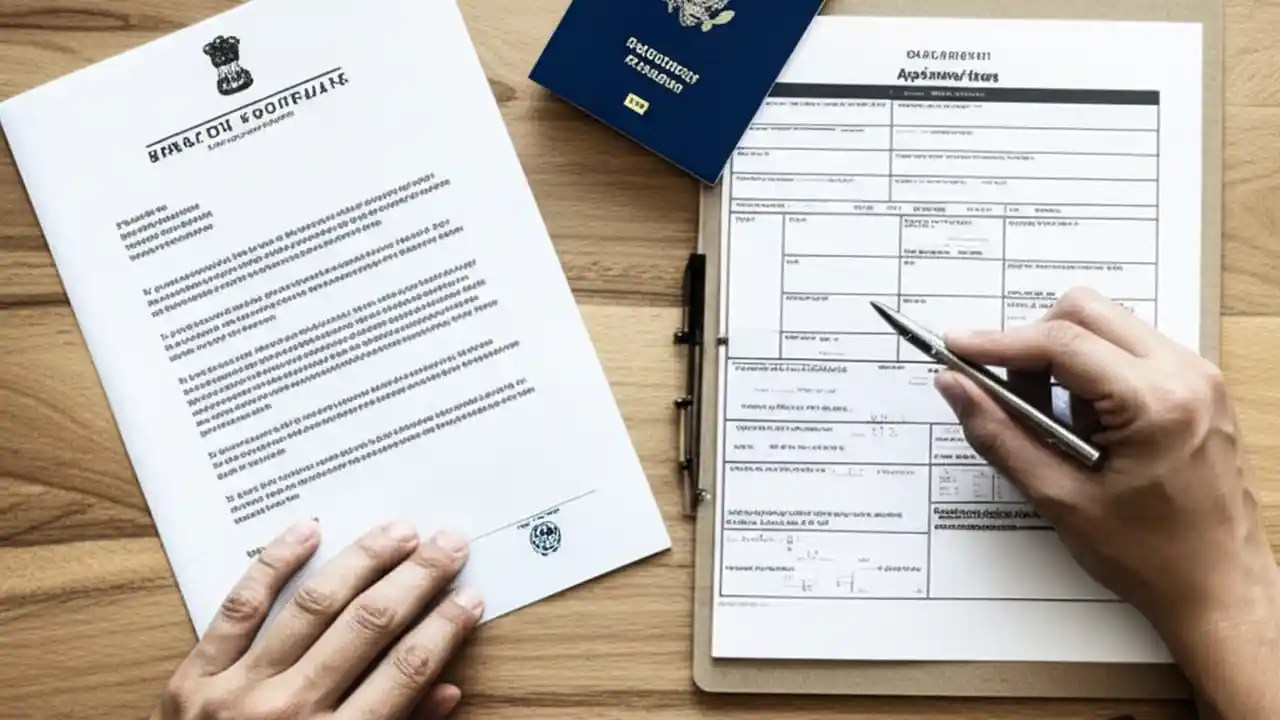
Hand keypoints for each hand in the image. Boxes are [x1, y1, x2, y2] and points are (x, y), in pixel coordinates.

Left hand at [152, 521, 481, 719]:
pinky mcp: (193, 679)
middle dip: (418, 579)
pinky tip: (308, 532)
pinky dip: (274, 565)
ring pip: (313, 607)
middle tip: (449, 544)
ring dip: (363, 561)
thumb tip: (448, 690)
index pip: (406, 670)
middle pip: (369, 626)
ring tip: (399, 531)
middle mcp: (291, 713)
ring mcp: (238, 692)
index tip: (470, 595)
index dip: (445, 628)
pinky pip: (239, 608)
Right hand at [935, 287, 1279, 717]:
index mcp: (1156, 404)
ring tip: (1058, 426)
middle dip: (1034, 344)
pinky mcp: (1198, 385)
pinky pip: (1129, 348)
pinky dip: (1092, 372)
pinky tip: (1088, 426)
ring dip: (1064, 360)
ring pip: (1107, 324)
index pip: (1062, 342)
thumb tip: (956, 386)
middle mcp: (1186, 375)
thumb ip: (999, 435)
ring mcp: (1198, 376)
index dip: (998, 342)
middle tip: (1011, 396)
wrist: (1219, 587)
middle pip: (1086, 312)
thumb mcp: (1060, 499)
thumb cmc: (1150, 557)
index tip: (957, 348)